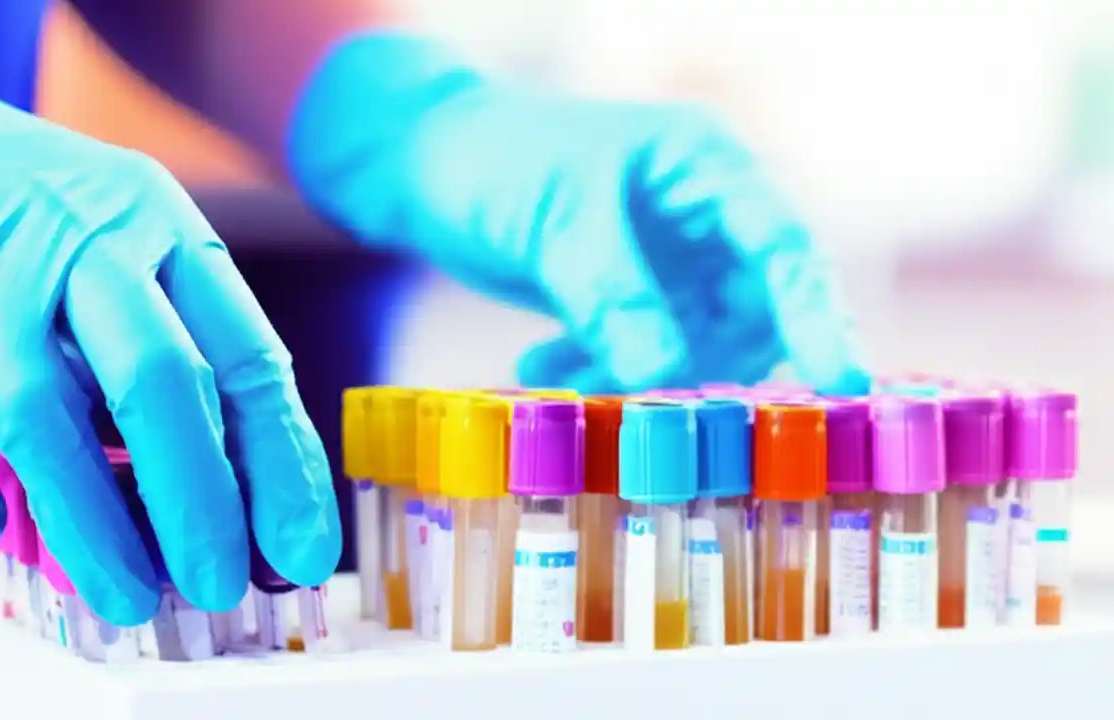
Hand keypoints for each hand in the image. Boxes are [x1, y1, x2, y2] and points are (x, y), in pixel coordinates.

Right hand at [0, 21, 339, 624]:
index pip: (246, 355)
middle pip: (158, 381)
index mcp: (163, 225)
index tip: (301, 552)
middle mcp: (82, 235)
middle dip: (197, 502)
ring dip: (89, 523)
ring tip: (124, 598)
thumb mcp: (126, 250)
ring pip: (42, 412)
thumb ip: (172, 352)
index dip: (282, 465)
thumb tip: (230, 498)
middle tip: (217, 586)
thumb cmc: (35, 218)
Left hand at [290, 33, 867, 393]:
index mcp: (704, 168)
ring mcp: (668, 258)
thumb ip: (611, 296)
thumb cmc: (495, 162)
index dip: (818, 314)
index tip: (840, 380)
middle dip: (709, 365)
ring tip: (563, 379)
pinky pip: (641, 352)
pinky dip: (600, 372)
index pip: (781, 245)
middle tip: (664, 412)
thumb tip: (660, 377)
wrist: (425, 165)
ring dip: (638, 377)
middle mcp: (702, 216)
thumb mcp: (557, 223)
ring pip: (692, 343)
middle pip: (749, 307)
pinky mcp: (630, 293)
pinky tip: (542, 369)